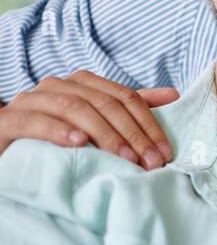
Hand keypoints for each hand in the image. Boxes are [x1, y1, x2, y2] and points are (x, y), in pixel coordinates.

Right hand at [0, 71, 178, 168]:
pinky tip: (78, 143)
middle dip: (132, 134)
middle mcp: (57, 86)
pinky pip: (35, 121)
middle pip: (103, 103)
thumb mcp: (95, 124)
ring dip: (104, 134)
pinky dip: (58, 131)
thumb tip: (173, 95)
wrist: (5, 148)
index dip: (149, 124)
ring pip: (74, 108)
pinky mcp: (7, 120)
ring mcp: (30, 100)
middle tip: (150, 161)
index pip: (125, 97)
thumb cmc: (54, 139)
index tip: (165, 152)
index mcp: (81, 83)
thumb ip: (129, 108)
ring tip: (125, 157)